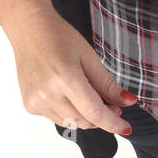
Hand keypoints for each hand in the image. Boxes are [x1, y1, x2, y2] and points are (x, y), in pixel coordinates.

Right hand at [5, 3, 138, 135]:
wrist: (30, 30)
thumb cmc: (58, 37)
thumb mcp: (89, 57)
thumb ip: (108, 84)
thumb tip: (127, 101)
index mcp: (65, 79)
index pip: (94, 113)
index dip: (113, 123)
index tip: (125, 127)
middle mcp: (47, 94)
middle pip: (83, 122)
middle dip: (101, 117)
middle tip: (110, 102)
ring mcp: (36, 102)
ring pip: (70, 123)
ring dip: (84, 116)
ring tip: (86, 93)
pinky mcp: (30, 106)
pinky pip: (57, 118)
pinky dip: (68, 112)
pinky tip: (67, 93)